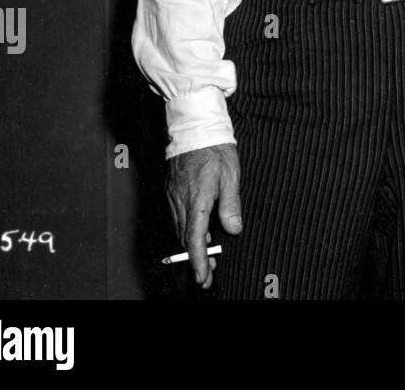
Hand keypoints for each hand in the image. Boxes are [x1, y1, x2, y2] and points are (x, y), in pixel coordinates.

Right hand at [166, 142, 241, 289]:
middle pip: (186, 238)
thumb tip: (233, 229)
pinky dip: (187, 231)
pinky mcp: (171, 192)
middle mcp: (180, 201)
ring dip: (191, 246)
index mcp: (197, 199)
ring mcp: (173, 197)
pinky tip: (199, 233)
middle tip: (206, 277)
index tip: (202, 276)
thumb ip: (230, 204)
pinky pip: (178, 218)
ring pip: (180, 229)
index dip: (198, 260)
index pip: (195, 237)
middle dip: (195, 260)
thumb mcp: (231, 175)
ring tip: (206, 260)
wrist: (194, 128)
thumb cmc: (215, 149)